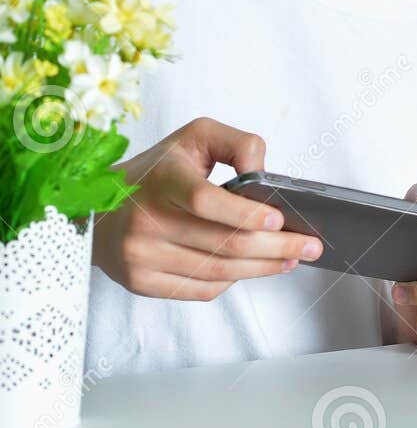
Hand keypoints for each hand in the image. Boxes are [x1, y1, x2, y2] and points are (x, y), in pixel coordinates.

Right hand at [98, 118, 315, 300]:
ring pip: (218, 271)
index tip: (279, 220)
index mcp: (161, 180)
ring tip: (292, 259)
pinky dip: (234, 280)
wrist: (95, 205)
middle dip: (277, 248)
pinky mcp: (140, 281)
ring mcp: (140, 255)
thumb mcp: (194, 138)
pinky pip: (200, 289)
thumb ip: (237, 144)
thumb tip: (265, 173)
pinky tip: (254, 269)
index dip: (246, 214)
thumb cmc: (156, 171)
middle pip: (224, 244)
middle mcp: (146, 221)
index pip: (205, 201)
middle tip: (311, 247)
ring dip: (264, 268)